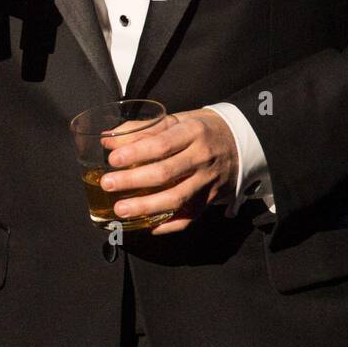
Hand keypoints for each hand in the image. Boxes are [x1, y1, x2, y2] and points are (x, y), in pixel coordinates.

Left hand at [100, 109, 238, 235]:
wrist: (240, 142)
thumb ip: (142, 129)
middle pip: (165, 173)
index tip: (112, 160)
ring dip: (146, 207)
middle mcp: (202, 158)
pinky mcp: (209, 200)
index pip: (161, 145)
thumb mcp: (177, 120)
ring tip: (121, 210)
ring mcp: (207, 181)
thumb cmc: (201, 129)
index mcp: (193, 133)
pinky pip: (189, 218)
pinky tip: (147, 226)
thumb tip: (108, 140)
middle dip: (132, 181)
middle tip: (107, 184)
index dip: (135, 153)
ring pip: (176, 199)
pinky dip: (168, 225)